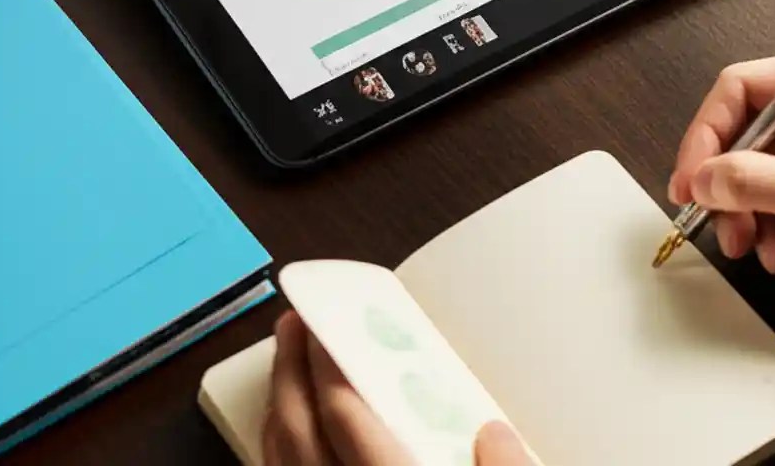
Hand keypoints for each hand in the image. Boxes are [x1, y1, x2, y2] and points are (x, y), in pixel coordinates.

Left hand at [263, 311, 531, 465]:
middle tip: (296, 322)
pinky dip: (279, 446)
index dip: (329, 364)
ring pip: (281, 455)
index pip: (345, 418)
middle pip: (298, 430)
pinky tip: (291, 431)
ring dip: (280, 404)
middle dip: (291, 370)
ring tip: (289, 363)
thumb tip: (495, 431)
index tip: (324, 323)